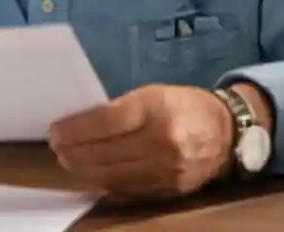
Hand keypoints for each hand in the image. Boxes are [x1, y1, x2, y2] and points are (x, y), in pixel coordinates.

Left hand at [48, 84, 244, 198]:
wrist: (227, 133)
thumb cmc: (184, 105)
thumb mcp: (153, 94)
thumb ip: (120, 109)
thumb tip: (81, 126)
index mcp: (157, 108)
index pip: (105, 122)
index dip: (75, 129)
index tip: (55, 131)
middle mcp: (163, 140)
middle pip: (105, 152)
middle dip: (74, 151)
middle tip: (57, 148)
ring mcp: (167, 169)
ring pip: (113, 175)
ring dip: (85, 170)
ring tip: (69, 162)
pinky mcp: (170, 190)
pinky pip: (128, 189)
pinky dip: (106, 182)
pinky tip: (93, 174)